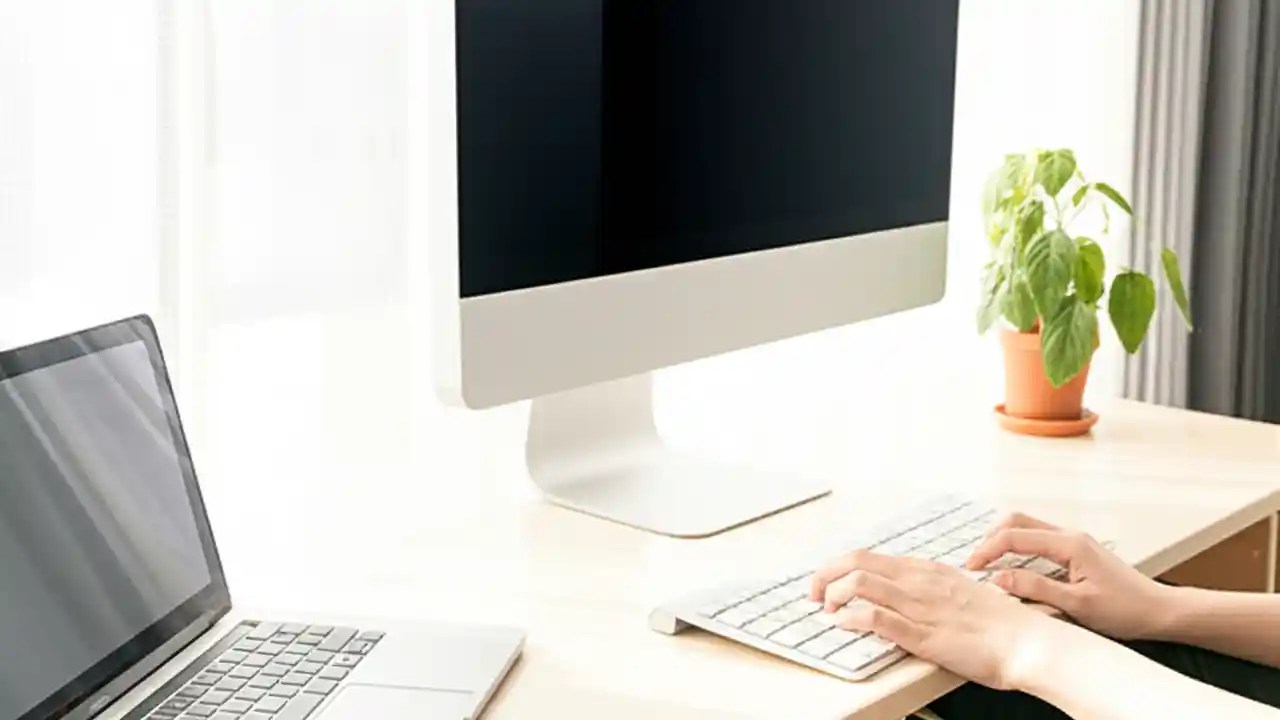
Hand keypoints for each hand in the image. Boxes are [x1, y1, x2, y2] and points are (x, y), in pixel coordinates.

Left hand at [809, 550, 1057, 688]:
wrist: (1027, 642)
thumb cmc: (999, 623)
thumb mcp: (960, 591)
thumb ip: (930, 588)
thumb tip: (904, 591)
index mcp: (926, 570)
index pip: (868, 556)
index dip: (838, 567)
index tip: (825, 582)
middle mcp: (919, 582)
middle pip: (855, 562)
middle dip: (824, 575)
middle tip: (813, 594)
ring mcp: (920, 607)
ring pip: (860, 584)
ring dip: (833, 596)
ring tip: (827, 611)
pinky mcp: (924, 635)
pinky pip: (877, 618)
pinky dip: (851, 618)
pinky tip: (843, 624)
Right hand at [967, 512, 1174, 639]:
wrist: (1160, 611)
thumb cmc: (1125, 610)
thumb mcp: (1077, 605)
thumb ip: (1035, 589)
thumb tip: (999, 578)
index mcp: (1069, 545)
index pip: (1014, 536)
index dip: (987, 550)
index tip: (971, 569)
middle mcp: (1071, 535)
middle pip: (1018, 521)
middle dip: (991, 538)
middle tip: (976, 563)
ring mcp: (1075, 541)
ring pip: (1028, 527)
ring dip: (1004, 541)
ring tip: (989, 565)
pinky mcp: (1077, 551)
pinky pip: (1040, 540)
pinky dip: (1019, 548)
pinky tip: (1014, 567)